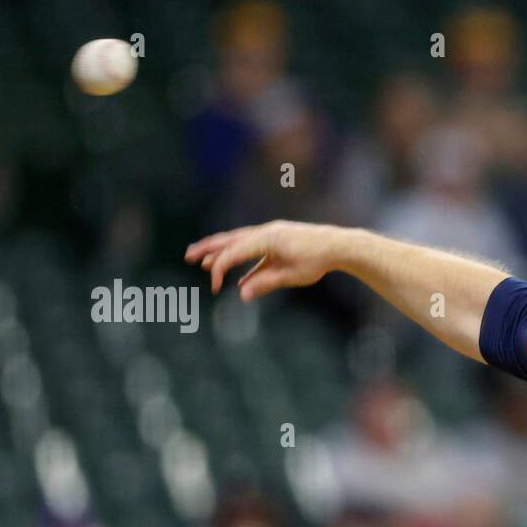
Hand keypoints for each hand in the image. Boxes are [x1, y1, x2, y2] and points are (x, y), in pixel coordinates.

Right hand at [185, 220, 344, 300]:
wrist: (338, 245)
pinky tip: (238, 277)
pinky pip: (253, 248)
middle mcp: (265, 232)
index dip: (219, 268)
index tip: (213, 286)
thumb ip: (264, 283)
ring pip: (239, 241)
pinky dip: (242, 258)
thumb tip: (241, 295)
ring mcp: (270, 233)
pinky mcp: (277, 238)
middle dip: (208, 249)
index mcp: (267, 239)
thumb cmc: (316, 261)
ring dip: (221, 250)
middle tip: (188, 256)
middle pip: (230, 240)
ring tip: (202, 258)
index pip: (234, 252)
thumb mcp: (290, 276)